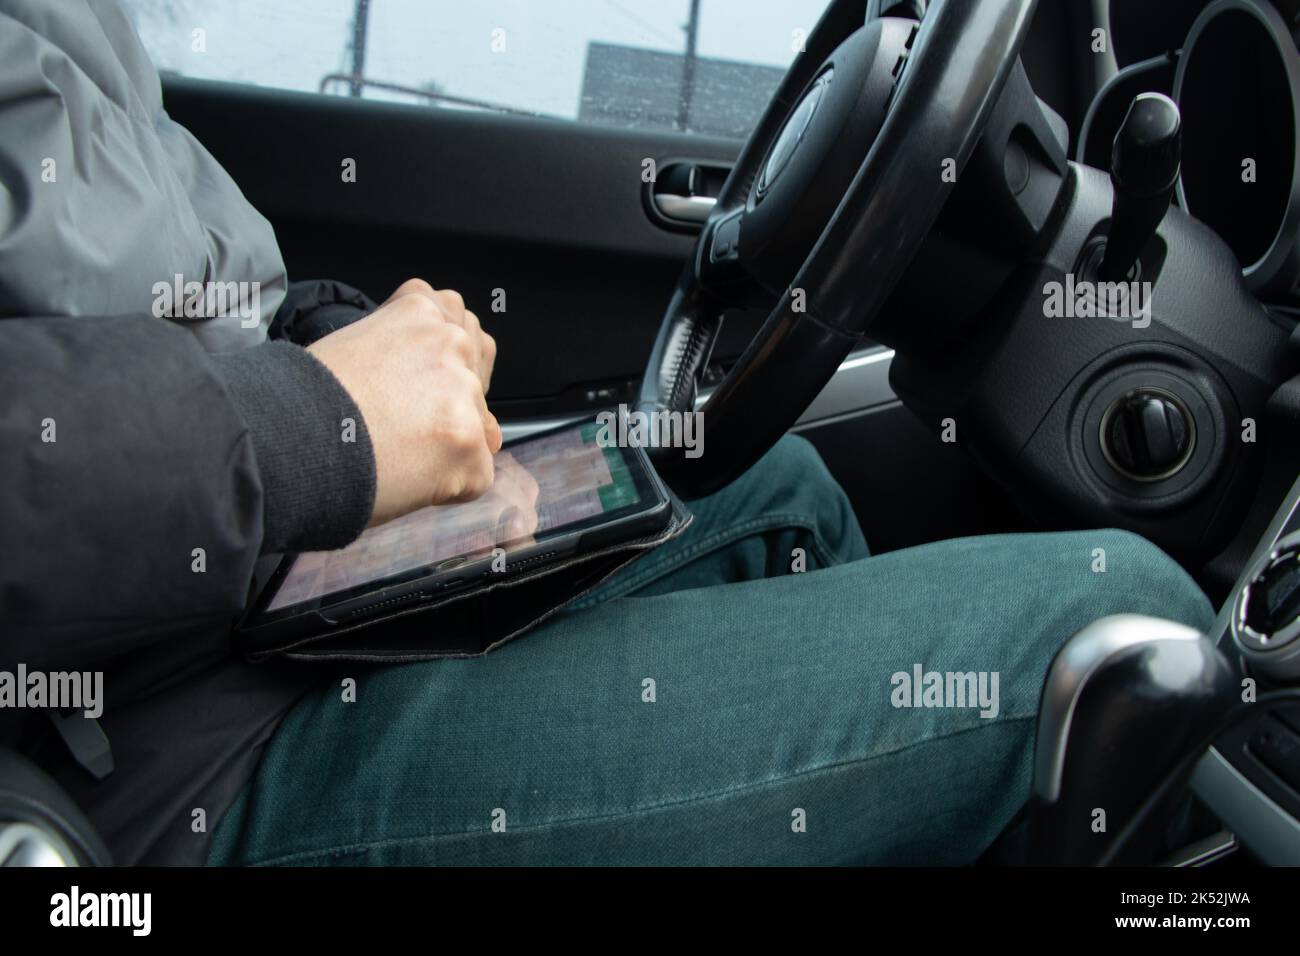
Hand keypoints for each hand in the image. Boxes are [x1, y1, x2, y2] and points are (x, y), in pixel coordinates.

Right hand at [308, 279, 500, 526]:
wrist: (283, 443)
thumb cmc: (302, 400)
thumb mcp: (353, 349)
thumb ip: (410, 356)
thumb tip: (457, 397)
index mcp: (418, 310)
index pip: (454, 319)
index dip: (436, 356)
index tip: (415, 378)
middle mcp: (449, 343)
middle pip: (477, 364)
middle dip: (453, 392)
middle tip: (408, 420)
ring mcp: (464, 393)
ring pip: (481, 422)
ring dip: (450, 441)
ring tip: (398, 453)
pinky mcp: (469, 443)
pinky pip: (475, 475)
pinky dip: (448, 488)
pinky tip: (405, 481)